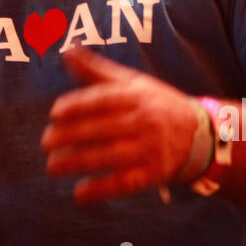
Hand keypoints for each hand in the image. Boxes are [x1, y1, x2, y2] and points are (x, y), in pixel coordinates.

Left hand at [41, 46, 202, 204]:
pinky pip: (126, 183)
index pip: (104, 100)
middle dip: (72, 136)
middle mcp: (146, 120)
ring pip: (111, 156)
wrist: (200, 134)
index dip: (78, 106)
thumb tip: (67, 50)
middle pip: (104, 128)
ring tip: (52, 166)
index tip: (54, 113)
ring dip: (79, 163)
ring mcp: (152, 148)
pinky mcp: (155, 173)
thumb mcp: (132, 82)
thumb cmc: (155, 104)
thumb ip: (97, 70)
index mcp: (137, 95)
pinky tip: (79, 195)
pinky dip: (102, 190)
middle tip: (45, 142)